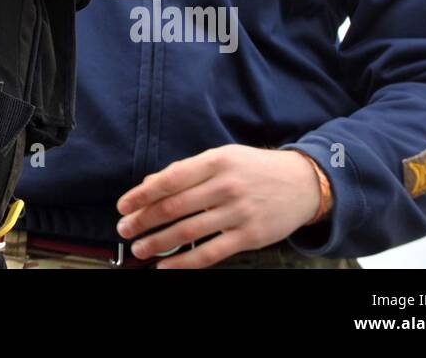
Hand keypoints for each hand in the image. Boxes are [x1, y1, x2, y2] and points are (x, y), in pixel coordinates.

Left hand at [115, 145, 323, 268]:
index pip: (169, 180)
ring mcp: (238, 212)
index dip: (142, 195)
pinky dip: (184, 264)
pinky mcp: (249, 236)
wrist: (302, 183)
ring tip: (140, 249)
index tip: (123, 206)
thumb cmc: (253, 168)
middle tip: (124, 230)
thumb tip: (149, 184)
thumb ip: (187, 171)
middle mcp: (225, 186)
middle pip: (174, 207)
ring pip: (188, 232)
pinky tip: (166, 267)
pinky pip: (210, 253)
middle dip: (144, 220)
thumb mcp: (222, 157)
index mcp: (215, 161)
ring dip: (158, 242)